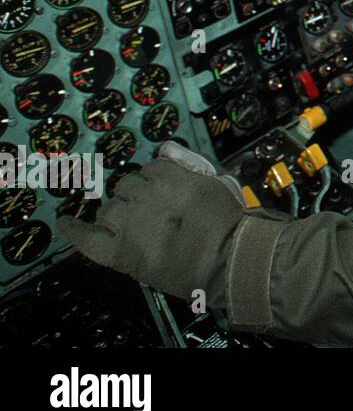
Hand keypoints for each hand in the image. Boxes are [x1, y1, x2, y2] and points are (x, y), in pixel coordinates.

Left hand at [57, 157, 247, 305]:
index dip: (157, 181)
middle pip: (126, 186)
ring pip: (108, 209)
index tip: (163, 193)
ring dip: (117, 215)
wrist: (227, 263)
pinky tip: (65, 222)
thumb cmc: (229, 224)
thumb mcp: (219, 182)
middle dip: (137, 197)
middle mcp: (144, 195)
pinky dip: (73, 230)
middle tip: (153, 213)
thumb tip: (164, 147)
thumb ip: (190, 160)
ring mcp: (128, 224)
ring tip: (134, 227)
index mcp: (168, 176)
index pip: (150, 167)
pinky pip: (86, 238)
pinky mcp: (118, 253)